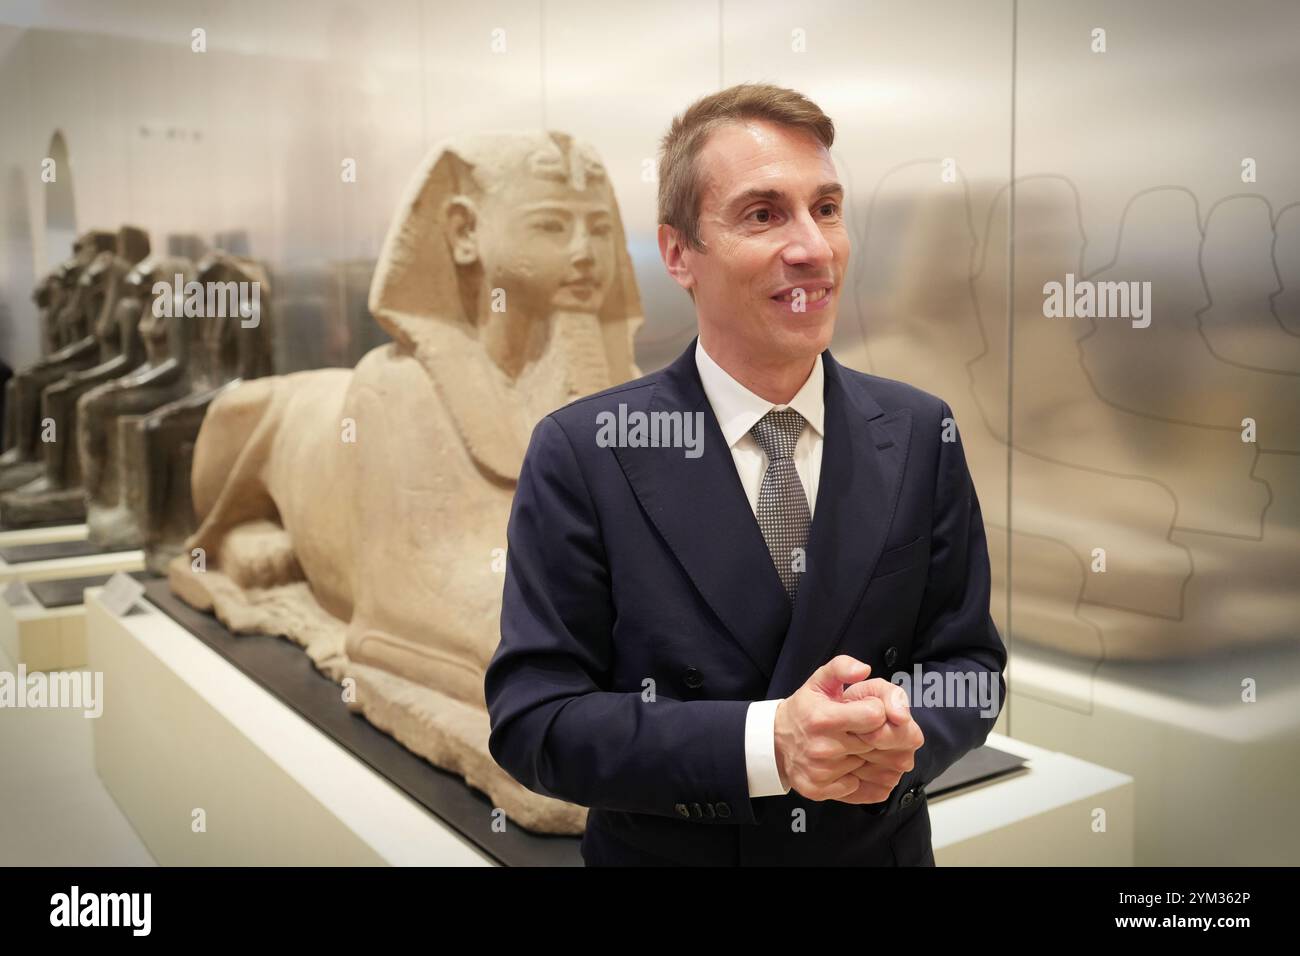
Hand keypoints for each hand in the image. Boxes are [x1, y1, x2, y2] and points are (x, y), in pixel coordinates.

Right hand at [773, 655, 890, 800]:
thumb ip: (842, 667)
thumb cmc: (803, 710)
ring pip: (868, 766)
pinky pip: (857, 786)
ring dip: (865, 756)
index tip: (865, 711)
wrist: (774, 741)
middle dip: (874, 735)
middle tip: (859, 729)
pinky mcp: (819, 790)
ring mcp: (821, 772)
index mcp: (824, 718)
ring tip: (849, 745)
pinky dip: (855, 776)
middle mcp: (822, 747)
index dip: (875, 711)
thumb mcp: (819, 681)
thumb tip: (863, 669)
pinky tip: (844, 764)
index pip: (876, 716)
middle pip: (876, 743)